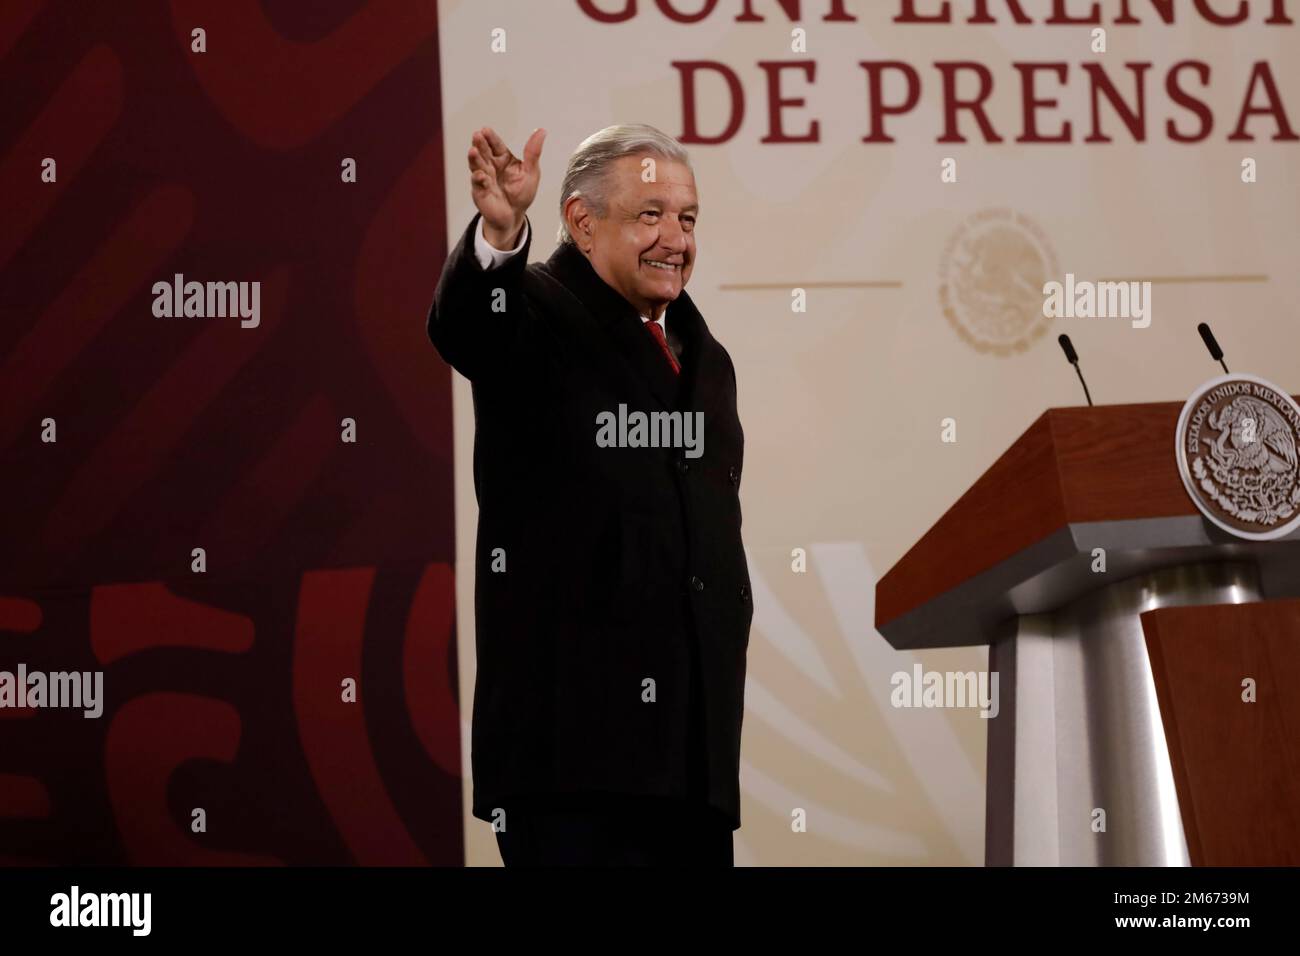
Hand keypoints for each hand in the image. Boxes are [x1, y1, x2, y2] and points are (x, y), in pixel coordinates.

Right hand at [468, 126, 544, 247]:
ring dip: (474, 158)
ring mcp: (484, 178)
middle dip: (479, 144)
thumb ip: (533, 153)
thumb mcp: (531, 172)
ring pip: (477, 165)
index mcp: (503, 159)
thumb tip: (542, 131)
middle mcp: (491, 166)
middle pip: (483, 152)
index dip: (491, 138)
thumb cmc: (522, 193)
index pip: (496, 145)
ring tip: (473, 151)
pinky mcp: (480, 191)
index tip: (486, 130)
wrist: (514, 216)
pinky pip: (478, 184)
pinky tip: (481, 175)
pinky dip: (478, 179)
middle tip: (477, 135)